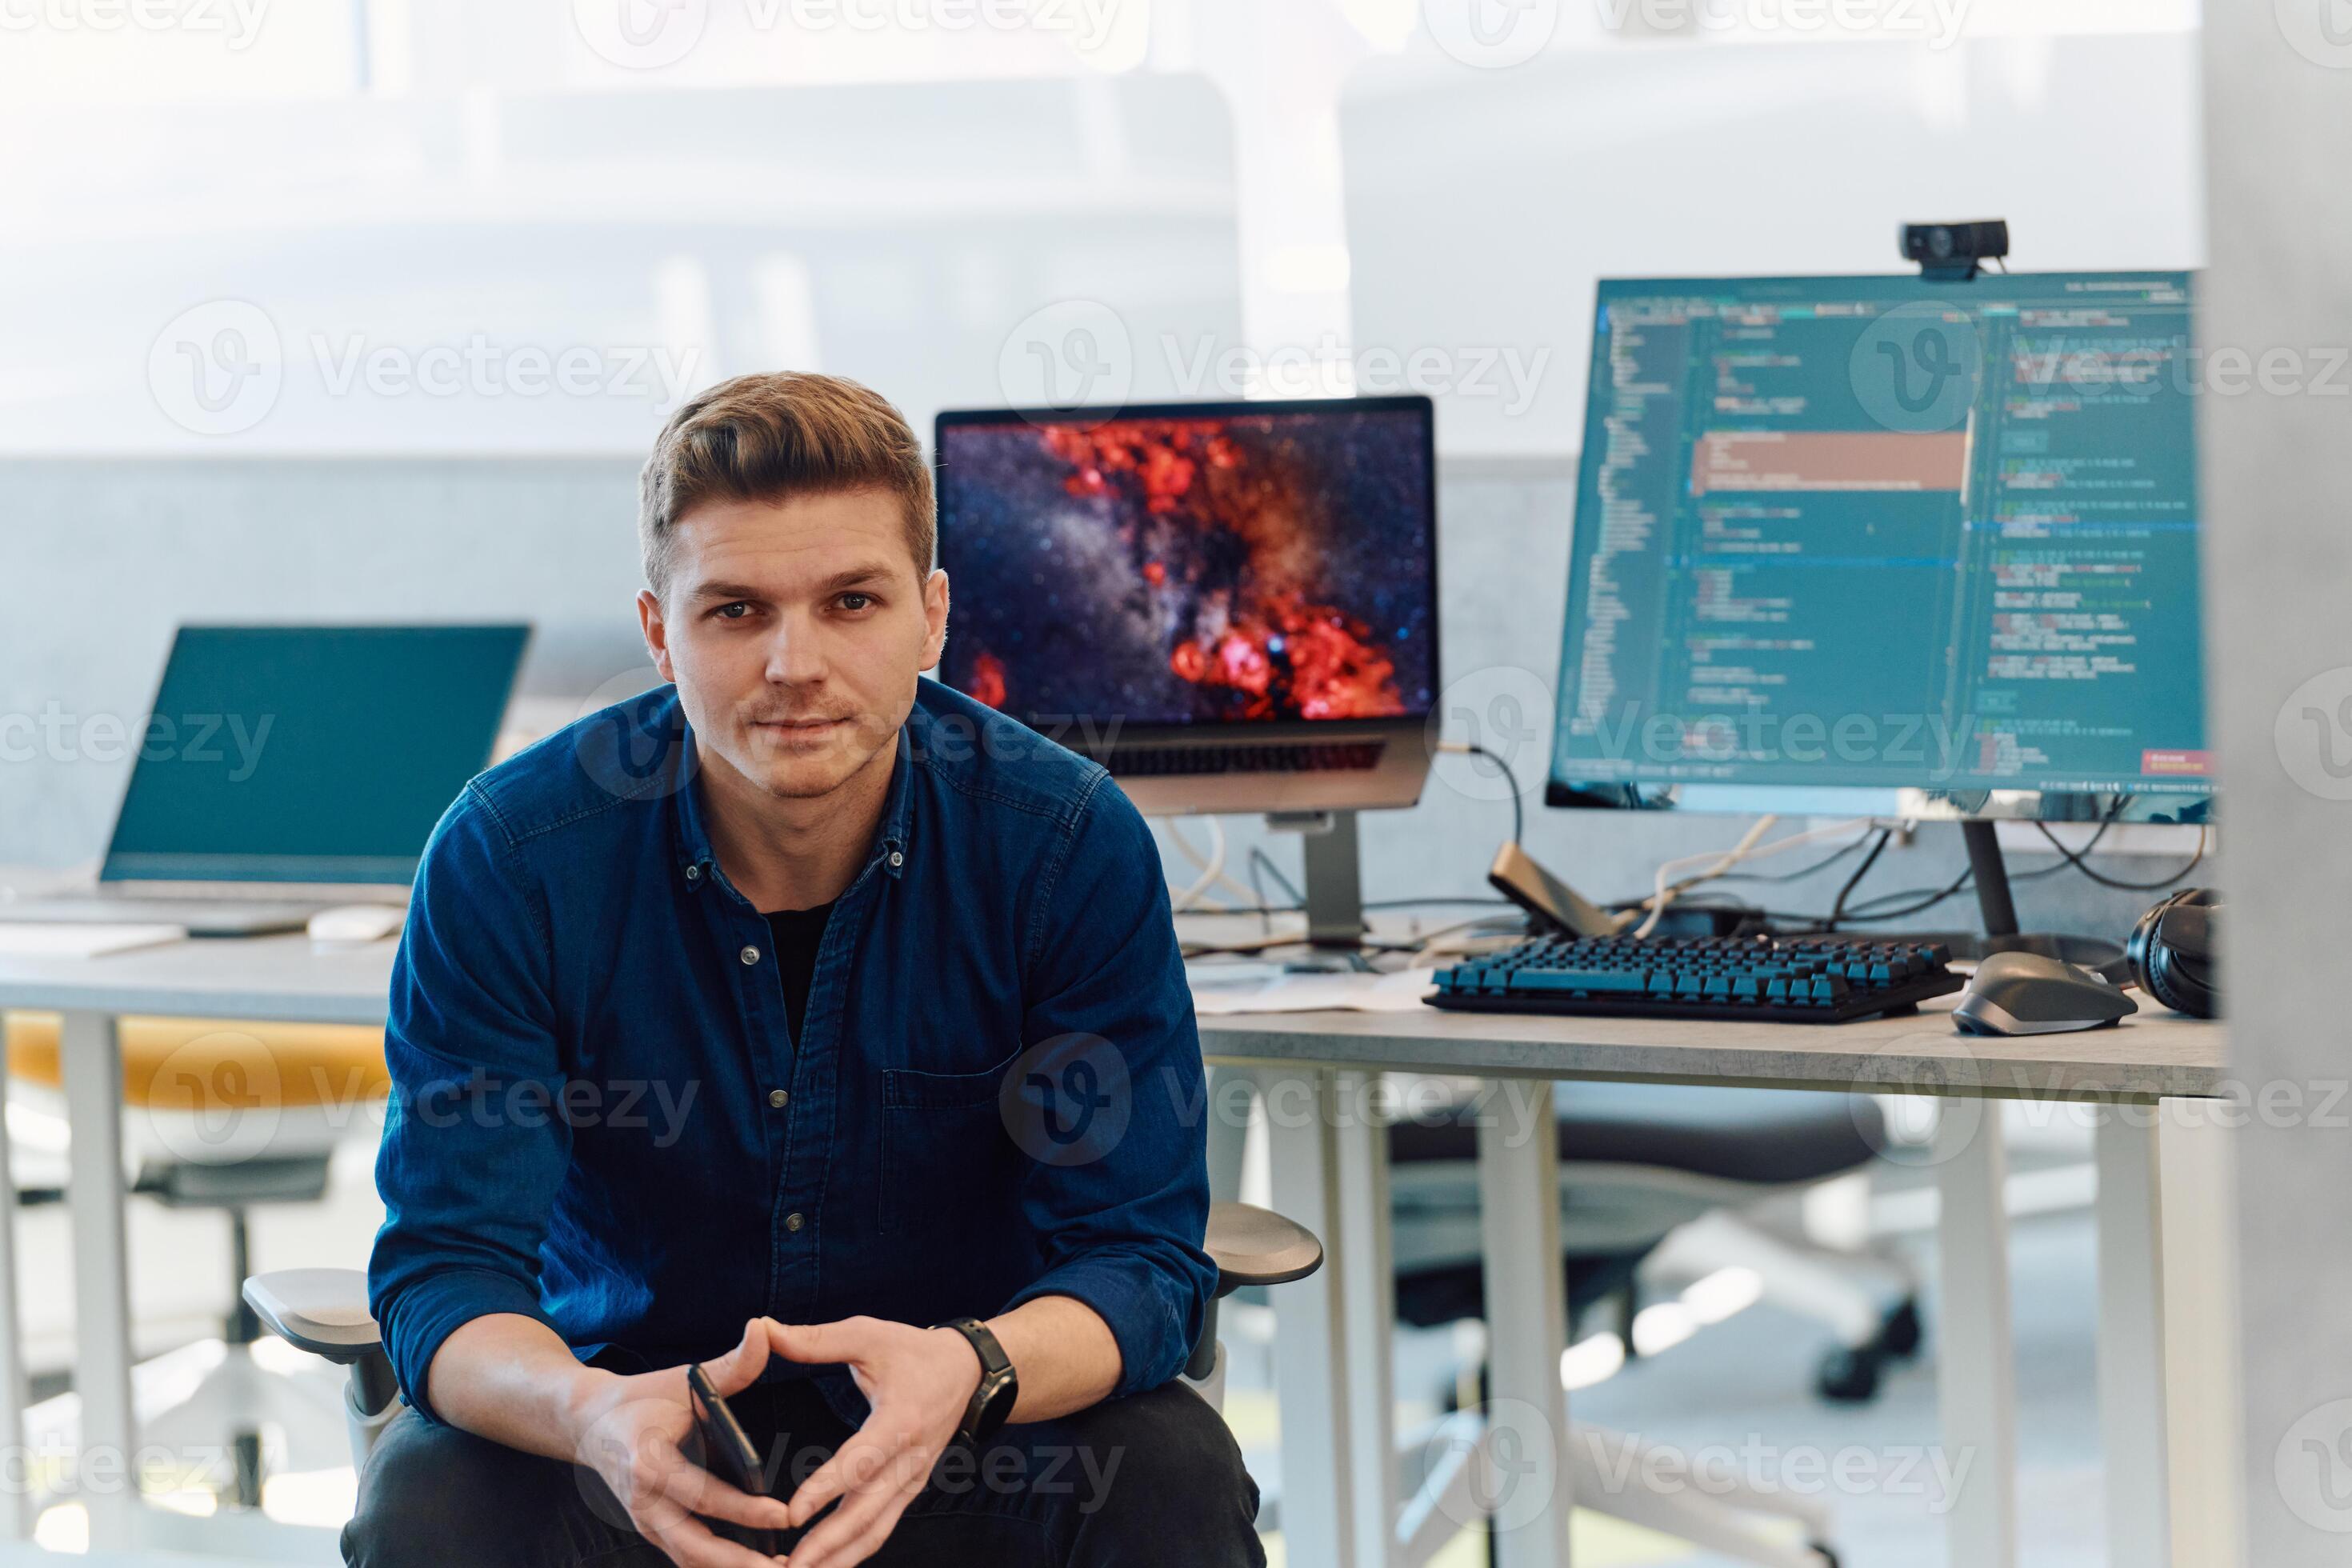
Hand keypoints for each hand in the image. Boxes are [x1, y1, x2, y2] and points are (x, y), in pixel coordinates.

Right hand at [570, 1318, 794, 1566]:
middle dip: (740, 1562)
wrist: (589, 1422)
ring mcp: (646, 1523)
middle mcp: (644, 1503)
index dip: (745, 1509)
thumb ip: (730, 1365)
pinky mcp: (654, 1532)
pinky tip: (757, 1566)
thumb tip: (763, 1328)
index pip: (705, 1494)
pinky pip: (687, 1558)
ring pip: (691, 1561)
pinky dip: (719, 1567)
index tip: (784, 1516)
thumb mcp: (683, 1378)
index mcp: (650, 1464)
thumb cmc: (644, 1397)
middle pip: (696, 1547)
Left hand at [765, 1315, 987, 1567]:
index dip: (826, 1489)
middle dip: (826, 1546)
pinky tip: (819, 1566)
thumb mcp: (868, 1335)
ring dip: (836, 1560)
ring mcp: (911, 1482)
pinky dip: (849, 1553)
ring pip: (874, 1533)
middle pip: (867, 1514)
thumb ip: (815, 1339)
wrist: (968, 1373)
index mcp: (900, 1421)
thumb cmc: (914, 1352)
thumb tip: (762, 1330)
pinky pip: (878, 1530)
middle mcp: (909, 1461)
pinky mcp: (907, 1492)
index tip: (792, 1514)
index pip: (861, 1462)